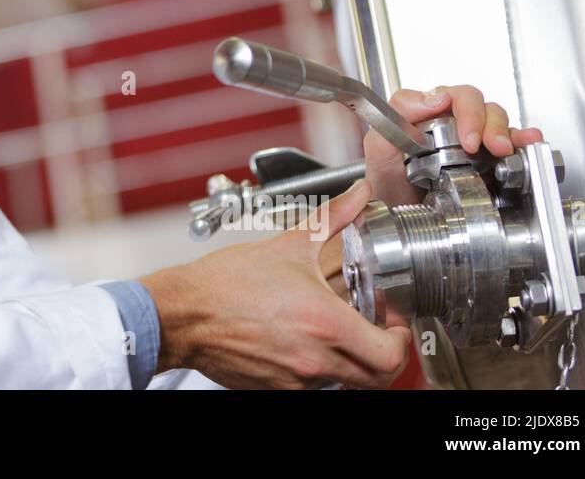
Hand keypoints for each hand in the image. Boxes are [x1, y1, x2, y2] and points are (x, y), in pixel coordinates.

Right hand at [139, 178, 410, 388]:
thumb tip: (358, 195)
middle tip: (378, 333)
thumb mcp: (288, 245)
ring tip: (336, 332)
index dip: (402, 342)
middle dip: (385, 357)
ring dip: (351, 362)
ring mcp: (296, 380)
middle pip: (377, 379)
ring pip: (346, 383)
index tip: (395, 325)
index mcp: (325, 324)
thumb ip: (333, 218)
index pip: (390, 355)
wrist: (183, 313)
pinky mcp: (276, 390)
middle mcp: (316, 359)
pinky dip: (317, 369)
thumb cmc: (226, 284)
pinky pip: (312, 387)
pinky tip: (302, 342)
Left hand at [364, 85, 543, 205]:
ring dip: (503, 130)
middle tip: (486, 145)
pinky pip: (511, 140)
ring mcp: (470, 138)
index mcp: (422, 113)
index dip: (460, 109)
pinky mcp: (489, 158)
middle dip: (485, 121)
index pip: (446, 94)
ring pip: (494, 116)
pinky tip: (529, 142)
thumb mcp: (379, 148)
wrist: (400, 217)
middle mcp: (449, 121)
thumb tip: (433, 98)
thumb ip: (397, 116)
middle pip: (474, 102)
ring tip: (504, 149)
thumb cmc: (387, 183)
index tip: (465, 136)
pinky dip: (523, 139)